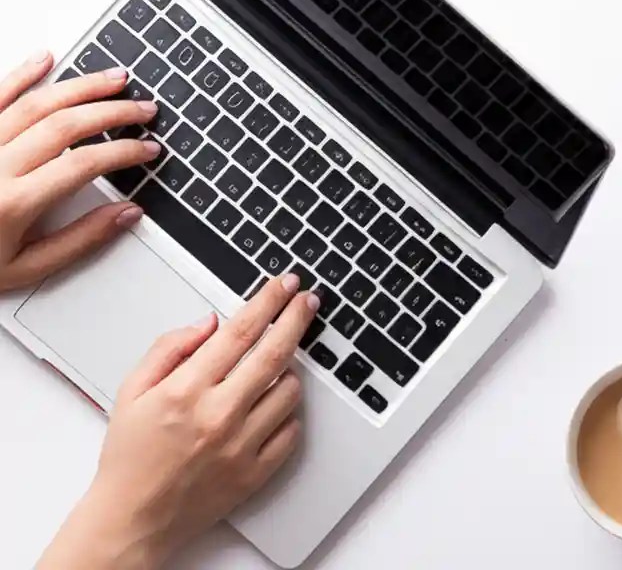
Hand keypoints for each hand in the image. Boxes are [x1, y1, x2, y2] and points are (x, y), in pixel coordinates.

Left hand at [0, 54, 158, 291]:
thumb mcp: (23, 269)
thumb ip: (79, 241)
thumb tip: (126, 214)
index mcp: (12, 204)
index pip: (83, 165)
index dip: (123, 152)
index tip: (147, 148)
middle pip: (65, 125)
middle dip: (113, 112)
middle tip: (143, 108)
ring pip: (34, 103)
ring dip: (79, 87)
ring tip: (112, 79)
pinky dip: (20, 75)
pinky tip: (44, 60)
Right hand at [38, 275, 317, 569]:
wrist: (133, 518)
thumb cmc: (130, 456)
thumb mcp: (132, 391)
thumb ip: (169, 349)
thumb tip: (210, 322)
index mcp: (186, 390)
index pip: (240, 332)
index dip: (269, 302)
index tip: (285, 285)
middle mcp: (219, 415)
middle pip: (275, 353)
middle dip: (297, 318)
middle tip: (309, 301)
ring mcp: (242, 445)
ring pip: (290, 391)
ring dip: (289, 372)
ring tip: (272, 371)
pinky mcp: (256, 472)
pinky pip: (291, 431)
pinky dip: (287, 414)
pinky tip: (270, 408)